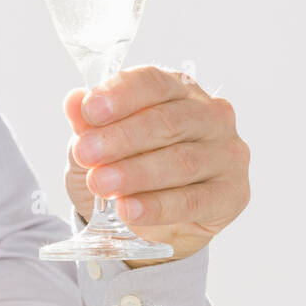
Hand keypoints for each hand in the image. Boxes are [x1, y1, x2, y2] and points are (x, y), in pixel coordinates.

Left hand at [64, 65, 250, 265]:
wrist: (151, 223)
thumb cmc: (127, 168)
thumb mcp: (98, 146)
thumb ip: (88, 125)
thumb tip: (73, 100)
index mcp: (177, 90)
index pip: (152, 82)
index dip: (120, 95)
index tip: (90, 111)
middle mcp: (210, 115)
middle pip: (166, 121)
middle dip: (121, 138)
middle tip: (85, 154)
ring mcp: (226, 153)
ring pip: (180, 161)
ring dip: (136, 173)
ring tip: (102, 184)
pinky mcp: (232, 193)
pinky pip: (194, 200)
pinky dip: (158, 206)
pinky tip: (130, 209)